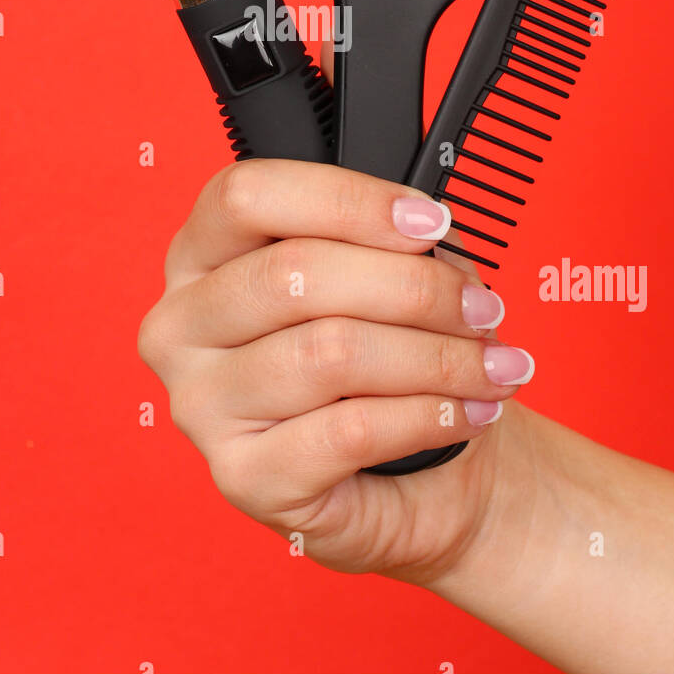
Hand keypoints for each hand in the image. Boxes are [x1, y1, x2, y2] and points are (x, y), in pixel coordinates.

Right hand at [138, 158, 535, 585]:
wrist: (419, 476)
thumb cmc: (387, 360)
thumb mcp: (388, 280)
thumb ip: (394, 248)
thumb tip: (429, 244)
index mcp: (201, 255)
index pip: (246, 196)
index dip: (346, 200)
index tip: (429, 223)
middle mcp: (182, 325)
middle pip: (293, 273)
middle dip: (412, 288)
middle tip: (482, 308)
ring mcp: (201, 405)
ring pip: (330, 353)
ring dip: (435, 356)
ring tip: (491, 364)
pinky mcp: (242, 477)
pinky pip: (350, 431)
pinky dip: (429, 415)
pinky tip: (469, 410)